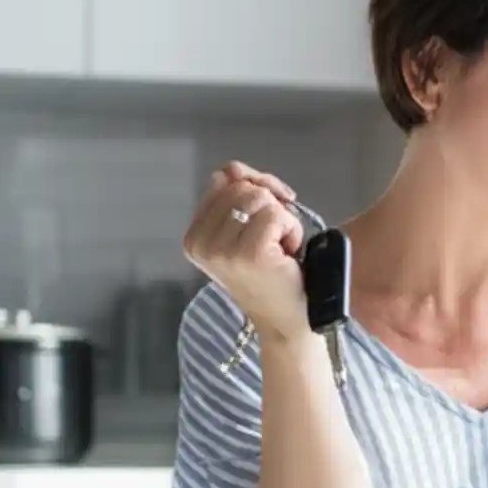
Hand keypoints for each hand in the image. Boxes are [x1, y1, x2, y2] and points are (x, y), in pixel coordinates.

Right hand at [182, 161, 309, 340]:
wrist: (287, 319)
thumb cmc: (273, 274)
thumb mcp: (249, 227)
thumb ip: (240, 193)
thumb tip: (230, 168)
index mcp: (194, 236)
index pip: (224, 181)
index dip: (256, 188)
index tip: (270, 215)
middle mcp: (201, 243)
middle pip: (242, 188)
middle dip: (270, 206)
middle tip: (276, 239)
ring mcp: (222, 250)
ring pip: (259, 199)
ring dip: (282, 220)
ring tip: (280, 248)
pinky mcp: (249, 254)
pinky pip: (276, 215)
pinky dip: (292, 230)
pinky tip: (287, 254)